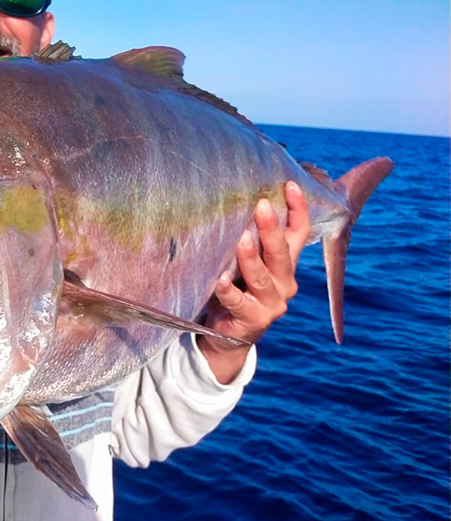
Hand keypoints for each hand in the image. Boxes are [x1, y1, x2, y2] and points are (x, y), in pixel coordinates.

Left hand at [197, 181, 310, 383]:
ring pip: (262, 277)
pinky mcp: (253, 320)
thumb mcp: (247, 262)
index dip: (298, 209)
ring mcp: (271, 303)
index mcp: (286, 264)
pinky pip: (238, 302)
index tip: (289, 185)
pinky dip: (228, 290)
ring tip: (241, 240)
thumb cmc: (238, 287)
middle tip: (261, 206)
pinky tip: (220, 280)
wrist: (228, 334)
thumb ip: (251, 239)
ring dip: (251, 258)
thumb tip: (240, 200)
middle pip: (282, 253)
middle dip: (272, 229)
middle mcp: (284, 282)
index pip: (299, 233)